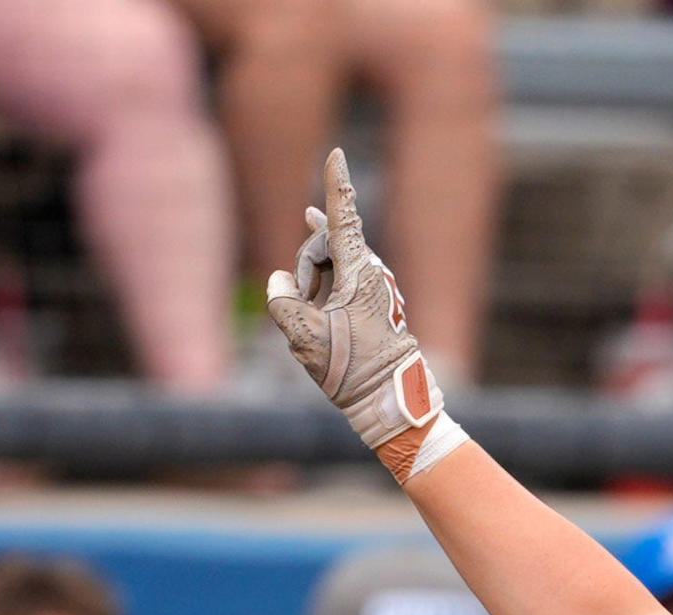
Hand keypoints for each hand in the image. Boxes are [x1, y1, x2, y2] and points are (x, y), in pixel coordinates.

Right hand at [266, 147, 461, 480]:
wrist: (392, 403)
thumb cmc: (353, 371)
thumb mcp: (304, 338)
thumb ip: (281, 302)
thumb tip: (279, 281)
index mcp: (359, 272)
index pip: (342, 217)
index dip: (334, 185)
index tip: (336, 154)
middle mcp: (371, 271)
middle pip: (322, 247)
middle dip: (303, 269)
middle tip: (303, 309)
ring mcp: (373, 285)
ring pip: (328, 266)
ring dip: (311, 285)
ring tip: (316, 323)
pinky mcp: (372, 300)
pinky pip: (338, 279)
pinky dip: (320, 283)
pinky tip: (309, 282)